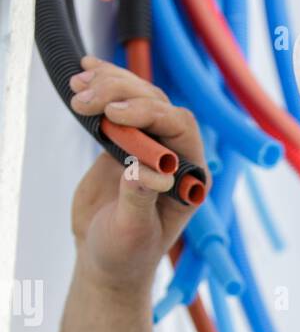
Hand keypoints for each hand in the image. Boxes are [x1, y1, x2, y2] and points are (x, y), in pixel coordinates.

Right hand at [68, 54, 209, 289]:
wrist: (104, 259)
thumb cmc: (126, 253)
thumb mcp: (132, 231)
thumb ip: (139, 199)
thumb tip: (145, 169)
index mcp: (190, 176)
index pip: (180, 127)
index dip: (150, 113)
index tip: (116, 114)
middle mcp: (176, 155)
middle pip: (157, 104)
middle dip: (122, 94)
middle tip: (86, 98)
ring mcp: (150, 145)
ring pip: (138, 97)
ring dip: (108, 85)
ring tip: (78, 88)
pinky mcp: (126, 142)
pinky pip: (118, 105)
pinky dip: (102, 86)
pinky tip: (83, 73)